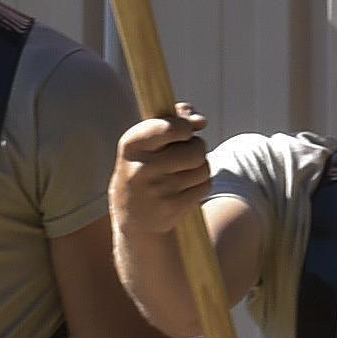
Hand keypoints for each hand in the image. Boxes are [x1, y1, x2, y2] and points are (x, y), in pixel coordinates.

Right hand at [113, 108, 211, 252]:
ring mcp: (157, 190)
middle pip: (195, 149)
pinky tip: (187, 187)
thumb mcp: (147, 142)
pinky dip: (202, 184)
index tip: (185, 131)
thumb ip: (172, 121)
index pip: (170, 127)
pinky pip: (205, 186)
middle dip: (198, 147)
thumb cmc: (144, 169)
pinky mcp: (172, 207)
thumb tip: (201, 120)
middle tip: (187, 152)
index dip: (185, 127)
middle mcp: (142, 168)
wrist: (132, 217)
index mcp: (132, 145)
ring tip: (186, 170)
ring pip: (203, 167)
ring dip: (201, 167)